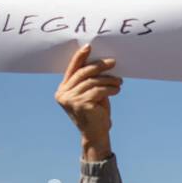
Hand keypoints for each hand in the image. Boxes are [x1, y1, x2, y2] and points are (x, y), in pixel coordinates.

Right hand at [55, 45, 120, 160]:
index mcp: (62, 90)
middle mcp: (63, 94)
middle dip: (99, 66)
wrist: (96, 136)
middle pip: (83, 73)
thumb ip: (90, 81)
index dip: (80, 57)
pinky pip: (98, 90)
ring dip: (108, 79)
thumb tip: (101, 62)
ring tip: (119, 81)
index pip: (72, 70)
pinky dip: (110, 88)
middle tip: (113, 62)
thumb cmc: (95, 114)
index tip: (89, 47)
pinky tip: (117, 89)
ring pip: (92, 81)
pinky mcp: (81, 104)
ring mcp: (71, 99)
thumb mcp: (91, 94)